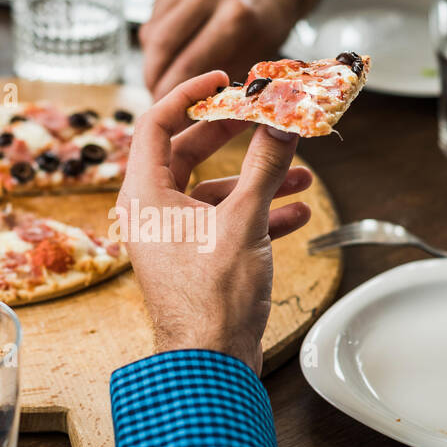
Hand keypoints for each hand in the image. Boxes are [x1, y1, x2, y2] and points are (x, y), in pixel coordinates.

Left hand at [118, 71, 313, 372]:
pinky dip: (258, 212)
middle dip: (234, 134)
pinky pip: (225, 221)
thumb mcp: (242, 223)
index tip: (227, 80)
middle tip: (267, 115)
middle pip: (188, 151)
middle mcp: (152, 212)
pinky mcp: (196, 259)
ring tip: (302, 174)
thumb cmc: (211, 302)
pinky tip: (297, 213)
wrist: (212, 367)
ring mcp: (173, 237)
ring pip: (214, 189)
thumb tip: (284, 118)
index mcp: (144, 196)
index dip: (192, 94)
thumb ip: (266, 166)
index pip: (156, 123)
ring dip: (257, 178)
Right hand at [140, 0, 310, 99]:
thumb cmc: (268, 21)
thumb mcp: (258, 56)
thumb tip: (185, 108)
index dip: (170, 92)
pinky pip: (154, 15)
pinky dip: (155, 39)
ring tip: (161, 78)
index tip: (164, 109)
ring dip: (151, 60)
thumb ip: (225, 81)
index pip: (187, 63)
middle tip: (154, 98)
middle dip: (153, 77)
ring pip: (152, 31)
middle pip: (161, 45)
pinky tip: (169, 52)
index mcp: (236, 15)